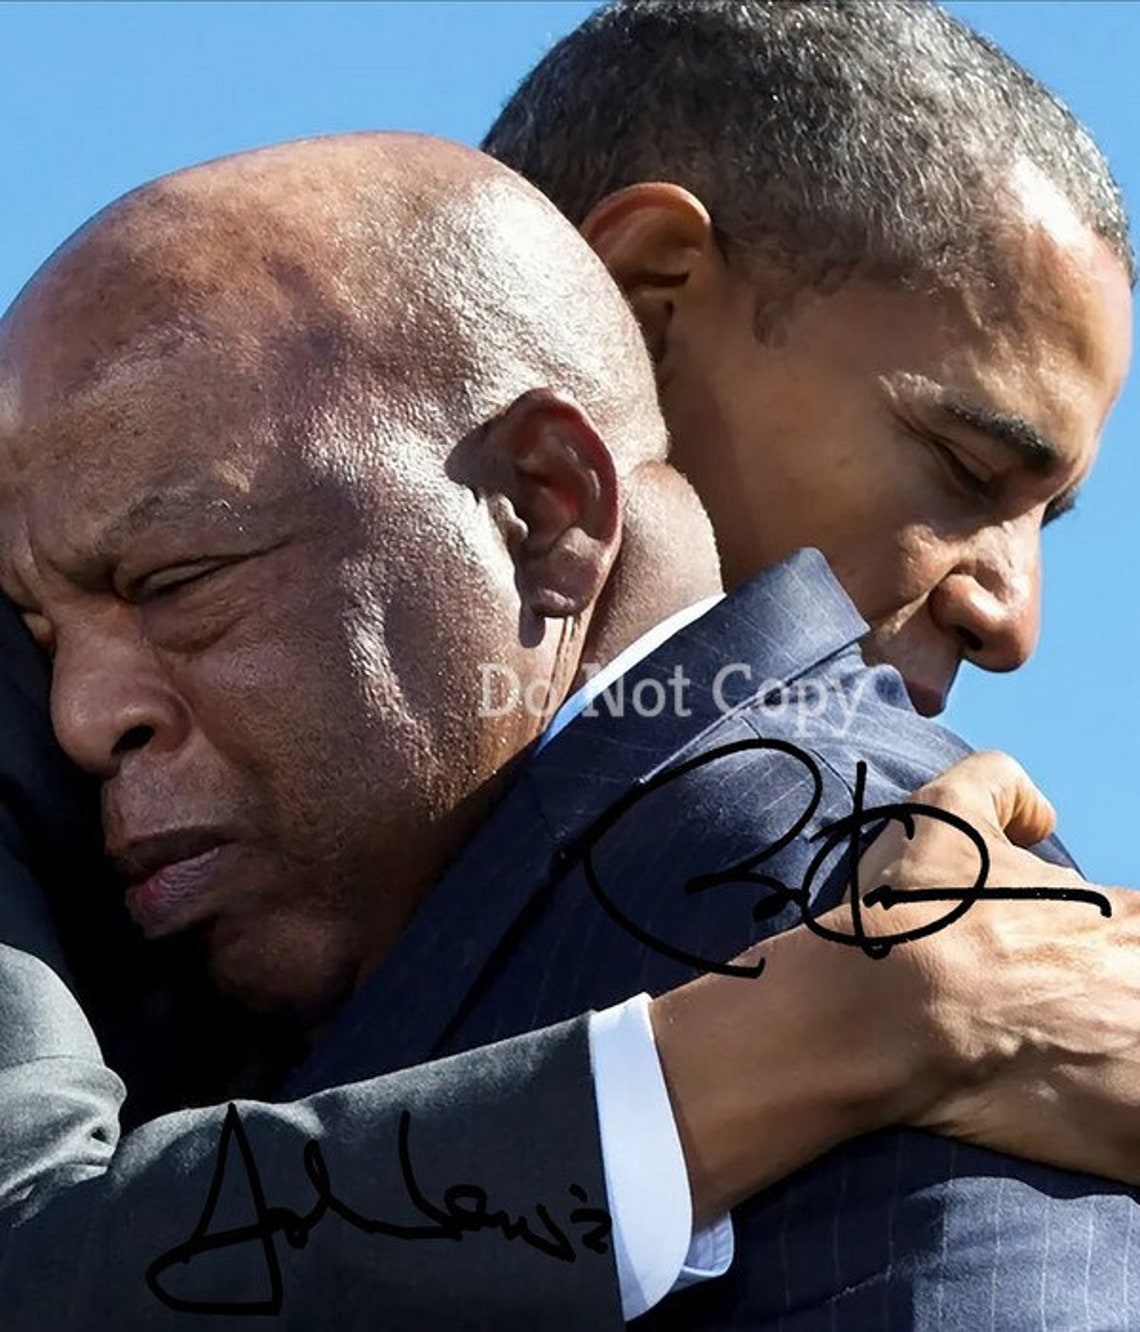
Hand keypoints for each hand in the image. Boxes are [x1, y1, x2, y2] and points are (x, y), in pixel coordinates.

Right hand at [856, 751, 1139, 1185]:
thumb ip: (1002, 784)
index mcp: (1126, 920)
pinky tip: (1089, 1118)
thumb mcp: (944, 808)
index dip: (1116, 954)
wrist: (876, 1013)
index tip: (1076, 969)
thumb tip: (1040, 817)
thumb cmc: (914, 915)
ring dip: (1120, 1061)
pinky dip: (1126, 1127)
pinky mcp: (1130, 1137)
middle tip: (1070, 1018)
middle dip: (1118, 1004)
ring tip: (1074, 1064)